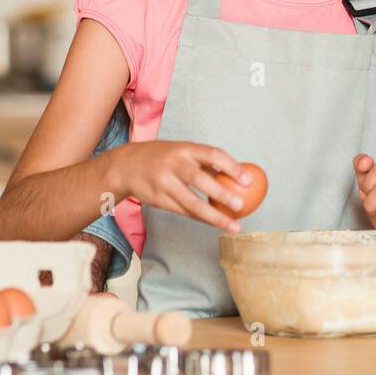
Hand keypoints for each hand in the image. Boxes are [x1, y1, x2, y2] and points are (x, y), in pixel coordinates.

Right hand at [114, 141, 252, 232]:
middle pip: (200, 180)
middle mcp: (173, 164)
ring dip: (215, 217)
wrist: (126, 166)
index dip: (232, 167)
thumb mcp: (182, 151)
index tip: (249, 180)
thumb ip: (206, 162)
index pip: (212, 155)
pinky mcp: (157, 199)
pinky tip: (216, 224)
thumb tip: (240, 174)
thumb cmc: (164, 158)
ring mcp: (163, 183)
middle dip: (222, 194)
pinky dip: (201, 219)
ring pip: (191, 203)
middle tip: (241, 205)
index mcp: (184, 148)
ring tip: (234, 226)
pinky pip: (183, 212)